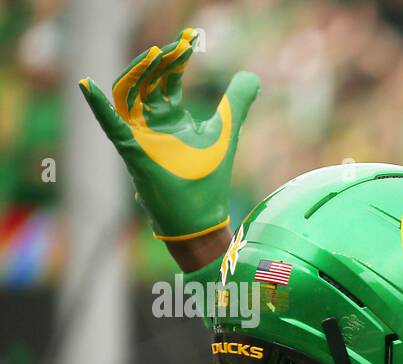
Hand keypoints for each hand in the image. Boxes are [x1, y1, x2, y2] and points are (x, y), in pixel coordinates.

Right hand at [79, 28, 258, 240]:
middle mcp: (152, 122)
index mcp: (171, 116)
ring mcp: (140, 136)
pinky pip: (110, 126)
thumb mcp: (226, 131)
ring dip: (137, 74)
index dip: (176, 59)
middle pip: (147, 82)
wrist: (201, 219)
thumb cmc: (209, 178)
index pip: (167, 79)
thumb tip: (252, 76)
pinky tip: (86, 84)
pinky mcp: (133, 152)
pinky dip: (98, 106)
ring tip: (153, 56)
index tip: (190, 42)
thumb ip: (237, 102)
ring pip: (128, 96)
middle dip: (160, 62)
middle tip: (176, 46)